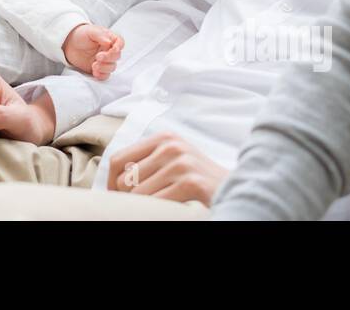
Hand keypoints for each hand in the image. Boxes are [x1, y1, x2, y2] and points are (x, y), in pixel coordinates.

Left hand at [61, 24, 122, 80]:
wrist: (69, 44)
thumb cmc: (81, 34)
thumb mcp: (91, 31)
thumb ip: (101, 35)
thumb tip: (110, 42)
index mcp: (109, 38)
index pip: (120, 42)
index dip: (119, 47)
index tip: (114, 49)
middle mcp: (109, 50)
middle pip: (117, 56)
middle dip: (109, 58)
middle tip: (98, 57)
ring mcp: (104, 61)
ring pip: (112, 67)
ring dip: (104, 67)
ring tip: (94, 65)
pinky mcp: (98, 69)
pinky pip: (105, 75)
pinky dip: (101, 75)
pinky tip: (95, 72)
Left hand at [106, 132, 228, 202]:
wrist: (237, 188)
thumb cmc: (199, 179)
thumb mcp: (173, 160)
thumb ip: (147, 162)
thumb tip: (112, 181)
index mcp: (163, 137)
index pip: (118, 159)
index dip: (112, 183)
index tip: (118, 197)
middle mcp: (171, 146)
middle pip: (124, 180)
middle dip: (129, 198)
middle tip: (145, 205)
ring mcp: (181, 163)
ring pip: (137, 195)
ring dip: (147, 206)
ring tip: (164, 205)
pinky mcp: (190, 182)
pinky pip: (156, 204)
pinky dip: (160, 211)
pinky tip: (174, 209)